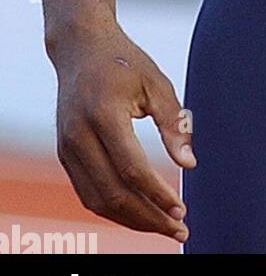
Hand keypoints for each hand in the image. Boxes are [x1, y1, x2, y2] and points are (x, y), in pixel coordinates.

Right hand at [50, 19, 195, 241]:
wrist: (80, 47)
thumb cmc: (125, 61)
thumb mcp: (156, 82)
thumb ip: (173, 123)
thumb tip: (189, 164)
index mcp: (103, 114)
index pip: (131, 169)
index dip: (157, 195)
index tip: (182, 209)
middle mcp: (79, 135)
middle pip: (112, 193)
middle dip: (147, 217)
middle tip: (179, 228)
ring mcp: (67, 147)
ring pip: (96, 200)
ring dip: (130, 219)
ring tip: (162, 226)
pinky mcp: (64, 154)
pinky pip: (87, 192)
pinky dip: (113, 208)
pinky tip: (139, 211)